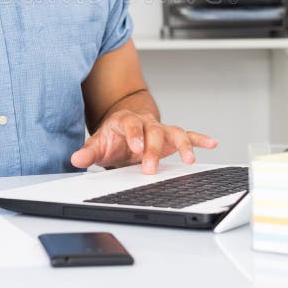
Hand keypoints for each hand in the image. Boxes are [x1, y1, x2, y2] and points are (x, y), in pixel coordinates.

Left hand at [70, 110, 217, 173]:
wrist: (125, 128)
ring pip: (174, 132)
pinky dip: (199, 138)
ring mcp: (160, 128)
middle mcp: (146, 122)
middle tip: (151, 168)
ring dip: (183, 144)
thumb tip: (75, 159)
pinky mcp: (171, 136)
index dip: (134, 135)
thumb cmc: (113, 137)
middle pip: (153, 131)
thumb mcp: (98, 144)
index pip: (131, 125)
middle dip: (154, 149)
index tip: (136, 147)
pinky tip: (212, 143)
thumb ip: (88, 152)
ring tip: (190, 158)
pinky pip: (188, 134)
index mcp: (126, 121)